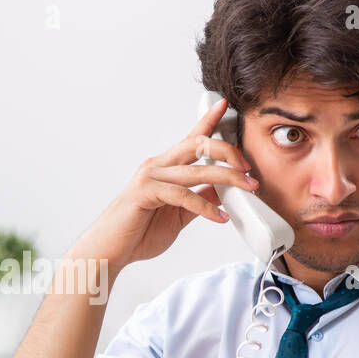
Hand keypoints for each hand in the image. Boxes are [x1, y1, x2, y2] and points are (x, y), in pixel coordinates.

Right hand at [67, 97, 261, 273]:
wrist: (109, 250)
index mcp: (164, 168)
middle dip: (227, 151)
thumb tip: (223, 192)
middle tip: (249, 166)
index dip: (208, 121)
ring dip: (227, 177)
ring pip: (196, 170)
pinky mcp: (145, 193)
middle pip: (197, 145)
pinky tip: (220, 218)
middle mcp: (157, 166)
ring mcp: (150, 177)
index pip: (191, 139)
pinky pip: (183, 195)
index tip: (226, 107)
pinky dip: (206, 208)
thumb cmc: (137, 232)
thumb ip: (198, 200)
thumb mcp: (178, 215)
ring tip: (247, 187)